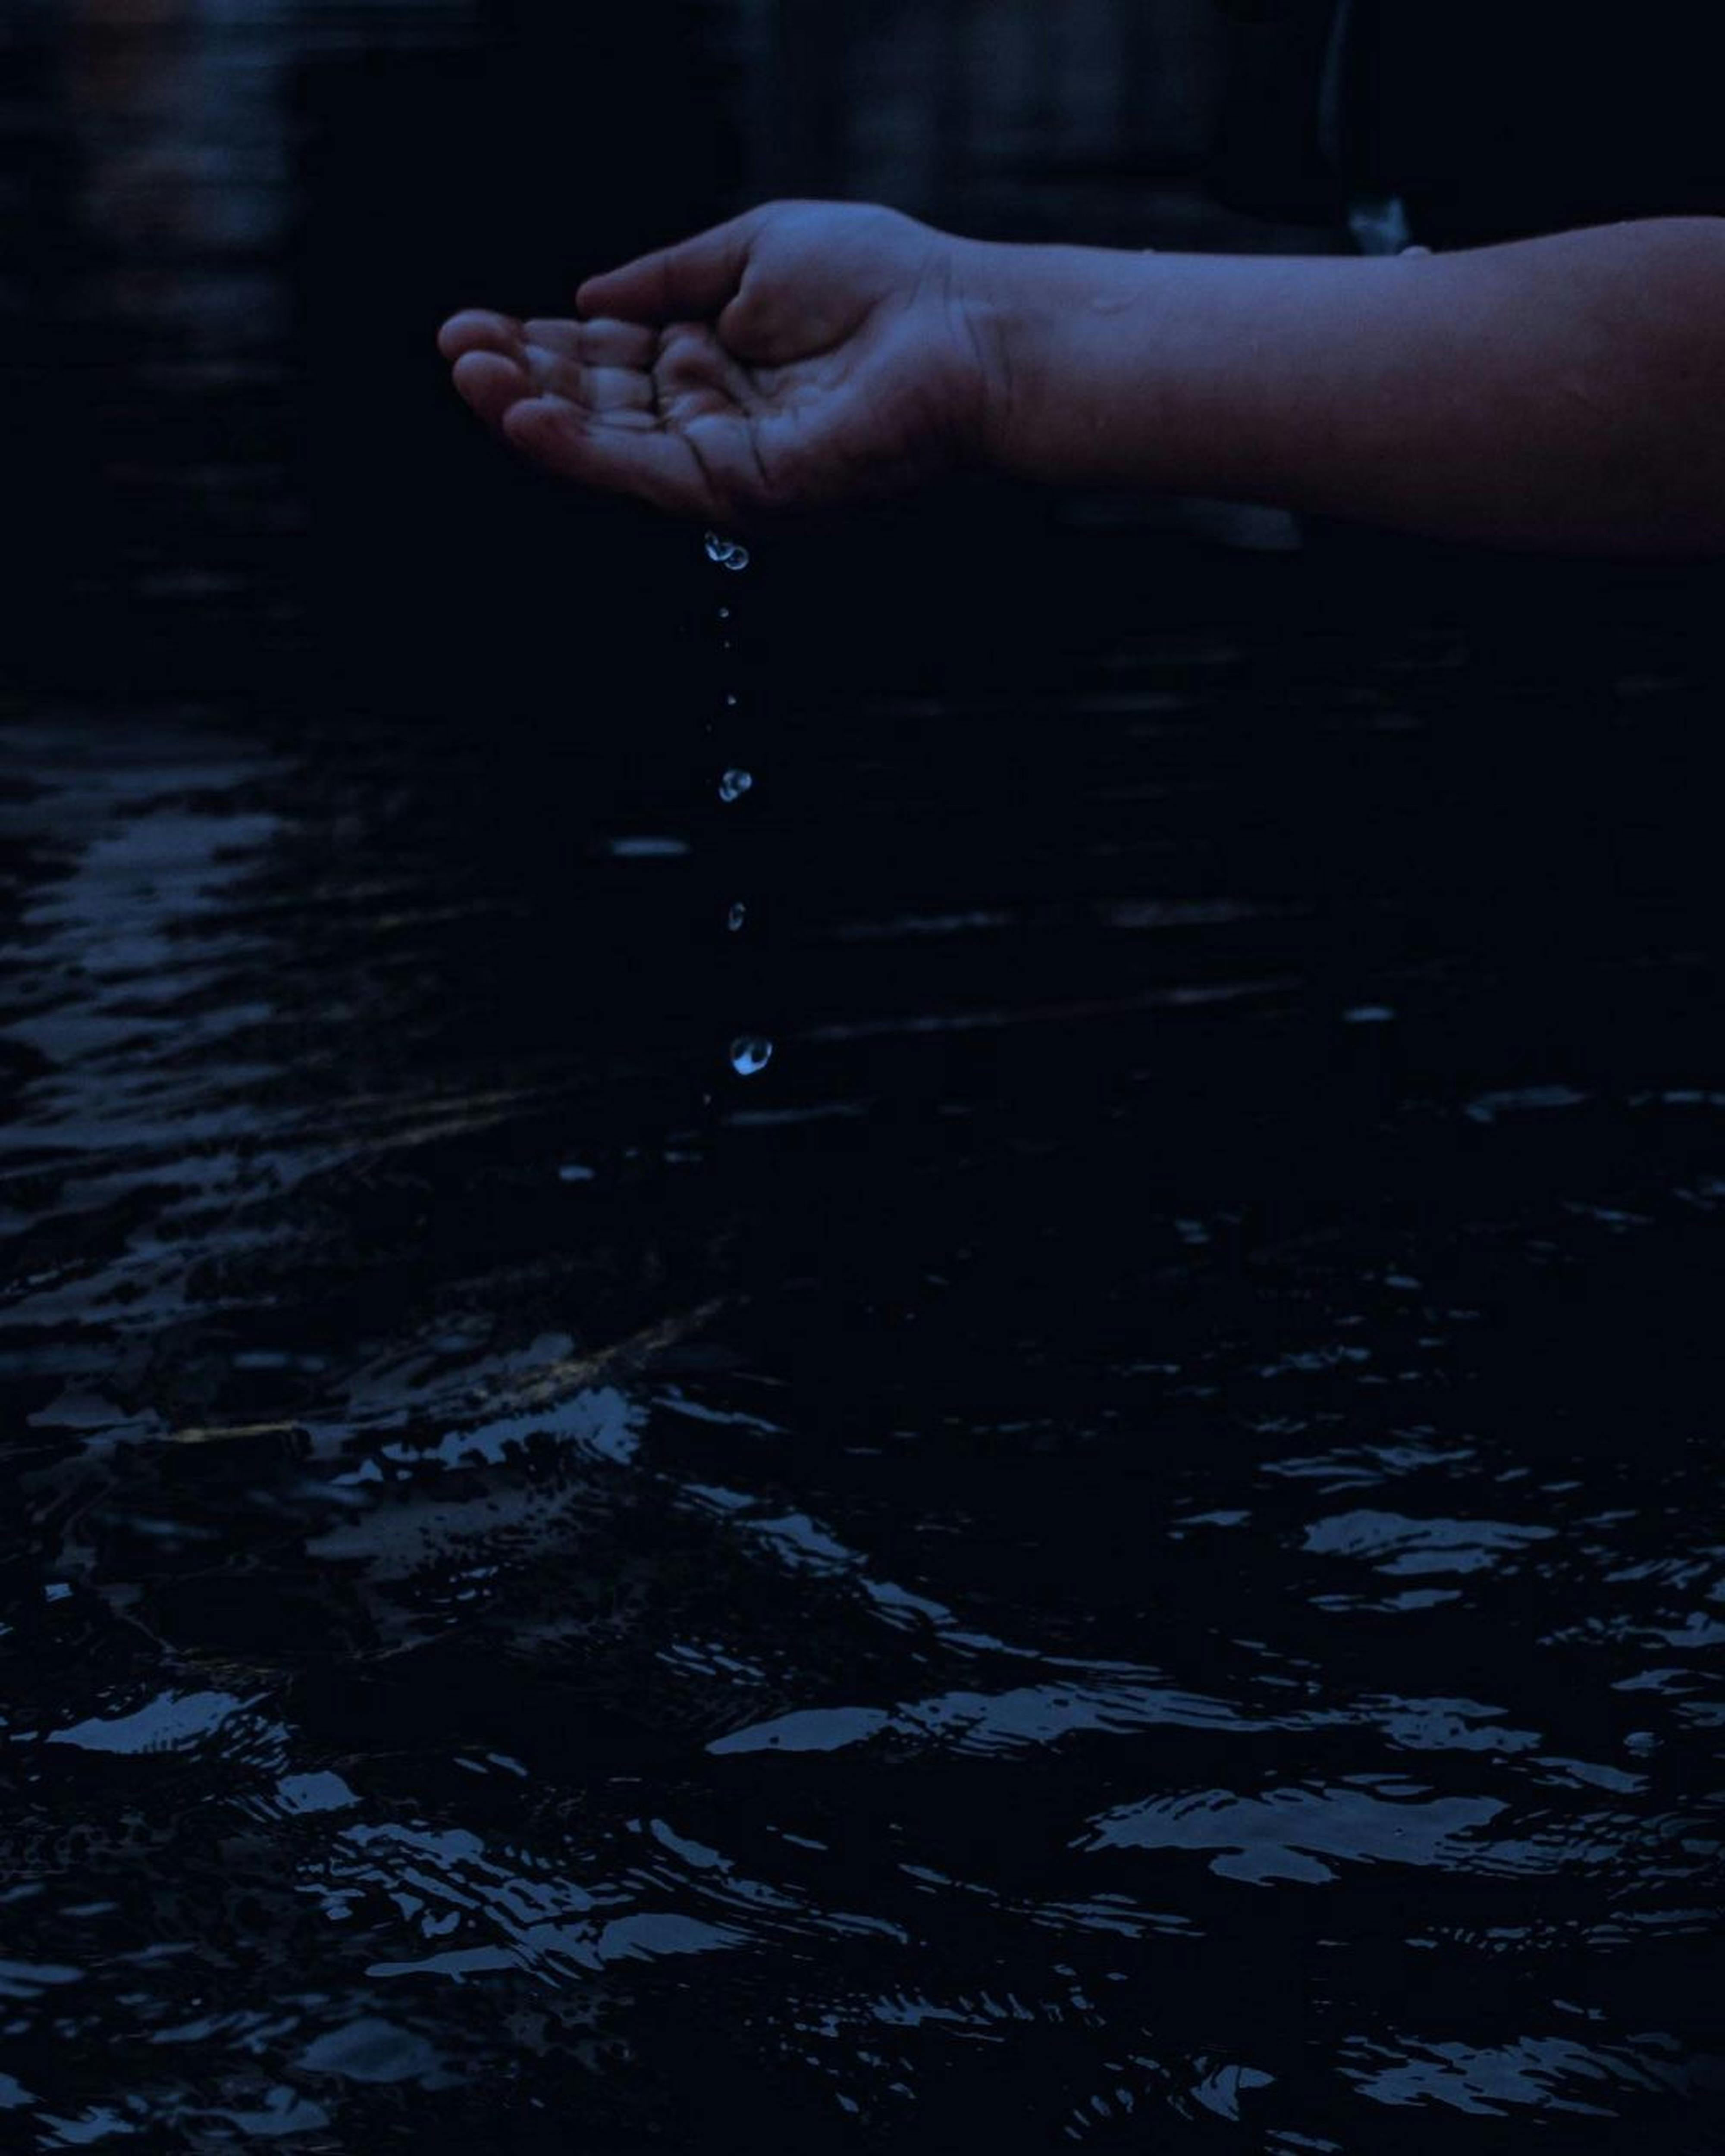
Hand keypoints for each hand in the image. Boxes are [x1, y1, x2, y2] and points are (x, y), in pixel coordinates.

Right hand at [437, 201, 994, 524]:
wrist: (962, 330)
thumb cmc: (885, 284)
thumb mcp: (752, 251)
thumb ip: (667, 279)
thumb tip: (588, 298)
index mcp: (715, 359)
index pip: (609, 358)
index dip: (543, 342)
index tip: (478, 325)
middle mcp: (713, 417)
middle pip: (597, 405)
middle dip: (523, 377)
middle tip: (457, 349)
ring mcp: (726, 459)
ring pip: (610, 445)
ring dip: (534, 413)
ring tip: (472, 378)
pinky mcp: (744, 489)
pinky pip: (648, 473)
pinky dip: (583, 449)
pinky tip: (528, 417)